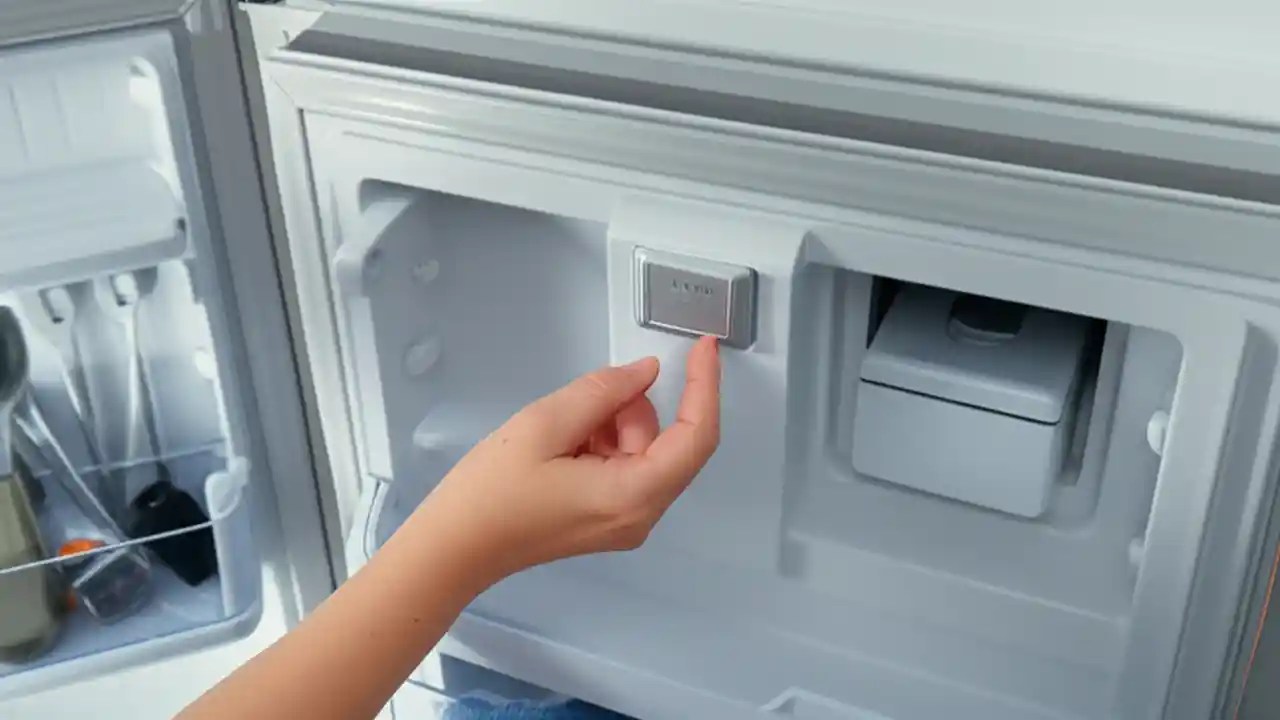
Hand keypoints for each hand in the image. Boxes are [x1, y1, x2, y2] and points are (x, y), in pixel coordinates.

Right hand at [419, 337, 720, 584]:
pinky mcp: (606, 519)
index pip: (697, 437)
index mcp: (634, 496)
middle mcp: (641, 516)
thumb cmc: (491, 492)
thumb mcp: (544, 425)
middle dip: (632, 408)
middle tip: (579, 401)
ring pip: (643, 451)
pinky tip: (560, 443)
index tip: (704, 346)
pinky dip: (601, 443)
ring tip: (558, 430)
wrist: (452, 548)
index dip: (705, 386)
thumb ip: (604, 391)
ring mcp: (624, 522)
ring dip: (611, 424)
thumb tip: (648, 372)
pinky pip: (624, 467)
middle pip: (667, 442)